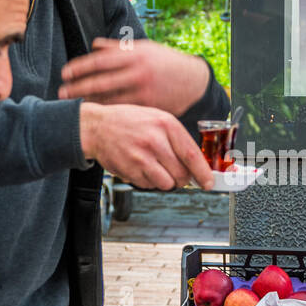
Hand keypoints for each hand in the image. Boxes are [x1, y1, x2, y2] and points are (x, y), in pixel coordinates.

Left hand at [59, 37, 210, 115]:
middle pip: (100, 82)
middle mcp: (137, 72)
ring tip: (74, 104)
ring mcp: (143, 91)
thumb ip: (117, 48)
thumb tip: (93, 46)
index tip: (64, 73)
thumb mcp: (144, 48)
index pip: (100, 60)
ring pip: (109, 99)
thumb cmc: (165, 62)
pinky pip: (123, 110)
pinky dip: (107, 111)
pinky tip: (96, 113)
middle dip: (78, 88)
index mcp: (134, 54)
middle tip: (61, 93)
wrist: (193, 81)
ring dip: (89, 102)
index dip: (79, 67)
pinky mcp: (148, 107)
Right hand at [80, 101, 213, 190]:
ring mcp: (141, 157)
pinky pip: (149, 186)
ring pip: (167, 183)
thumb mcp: (157, 119)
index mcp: (166, 124)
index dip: (203, 173)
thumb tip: (195, 162)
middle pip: (181, 174)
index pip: (192, 155)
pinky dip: (149, 182)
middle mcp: (155, 141)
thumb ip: (177, 138)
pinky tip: (142, 167)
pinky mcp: (130, 170)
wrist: (97, 127)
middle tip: (177, 174)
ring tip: (157, 169)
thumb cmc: (129, 122)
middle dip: (183, 179)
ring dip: (166, 181)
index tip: (208, 182)